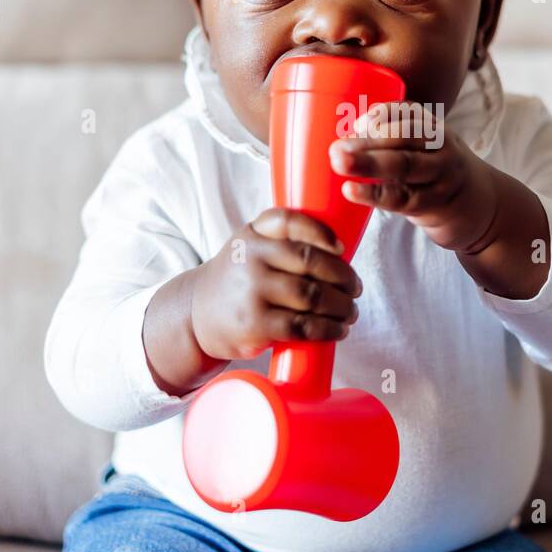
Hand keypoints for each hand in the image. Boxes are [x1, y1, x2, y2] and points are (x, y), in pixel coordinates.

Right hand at [189, 207, 362, 361]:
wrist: (195, 315)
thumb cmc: (238, 280)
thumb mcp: (249, 247)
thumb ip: (283, 240)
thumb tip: (341, 252)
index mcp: (253, 234)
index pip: (291, 221)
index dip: (321, 232)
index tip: (342, 248)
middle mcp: (251, 258)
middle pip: (311, 261)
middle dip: (344, 277)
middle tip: (355, 289)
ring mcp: (252, 291)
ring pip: (312, 295)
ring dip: (342, 306)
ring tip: (350, 312)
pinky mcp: (255, 324)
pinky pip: (303, 326)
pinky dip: (328, 329)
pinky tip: (338, 330)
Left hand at [329, 101, 500, 253]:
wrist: (482, 208)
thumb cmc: (438, 175)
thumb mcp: (426, 149)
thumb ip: (392, 141)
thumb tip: (343, 140)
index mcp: (435, 129)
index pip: (409, 113)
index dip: (381, 115)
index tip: (356, 123)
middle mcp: (442, 148)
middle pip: (405, 137)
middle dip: (368, 139)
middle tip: (336, 148)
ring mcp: (441, 176)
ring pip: (405, 165)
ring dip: (368, 163)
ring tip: (338, 162)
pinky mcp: (434, 204)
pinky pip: (401, 198)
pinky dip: (374, 194)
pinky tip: (351, 191)